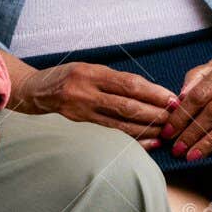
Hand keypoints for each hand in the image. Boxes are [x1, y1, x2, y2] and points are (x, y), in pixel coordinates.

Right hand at [13, 62, 176, 144]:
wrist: (36, 90)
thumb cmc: (69, 76)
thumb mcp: (90, 68)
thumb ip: (115, 79)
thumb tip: (150, 92)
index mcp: (92, 72)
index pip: (129, 83)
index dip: (153, 92)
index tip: (172, 99)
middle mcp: (86, 91)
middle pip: (127, 105)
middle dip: (155, 113)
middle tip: (175, 118)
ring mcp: (82, 110)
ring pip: (121, 123)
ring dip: (147, 129)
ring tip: (167, 131)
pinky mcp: (81, 124)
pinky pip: (112, 133)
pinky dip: (133, 139)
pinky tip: (149, 142)